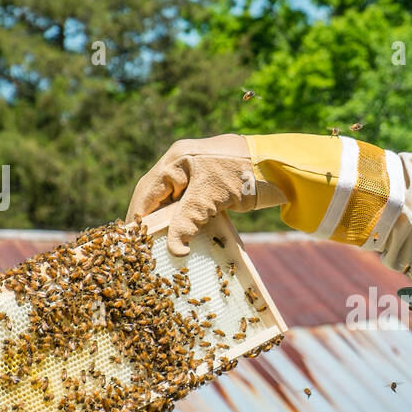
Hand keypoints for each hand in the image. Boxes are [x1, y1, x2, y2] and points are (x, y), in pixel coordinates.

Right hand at [127, 133, 285, 255]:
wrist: (281, 168)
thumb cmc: (242, 173)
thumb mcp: (210, 197)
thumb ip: (187, 221)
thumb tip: (175, 251)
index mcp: (176, 160)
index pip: (147, 192)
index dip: (137, 217)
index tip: (130, 242)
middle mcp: (182, 165)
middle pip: (158, 198)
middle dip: (151, 223)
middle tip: (143, 249)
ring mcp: (197, 176)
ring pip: (175, 204)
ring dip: (170, 225)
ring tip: (161, 248)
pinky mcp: (212, 188)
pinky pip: (193, 207)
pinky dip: (188, 223)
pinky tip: (186, 240)